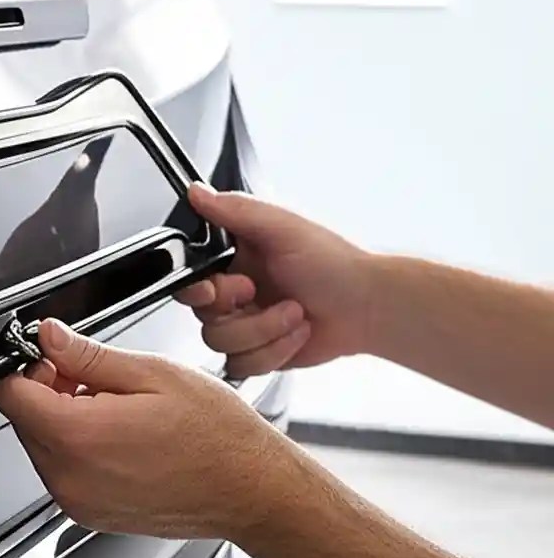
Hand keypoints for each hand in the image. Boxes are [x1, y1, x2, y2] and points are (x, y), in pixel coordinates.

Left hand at [0, 319, 306, 539]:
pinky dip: (79, 450)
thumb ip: (86, 354)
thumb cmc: (216, 436)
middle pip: (23, 420)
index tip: (56, 358)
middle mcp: (69, 477)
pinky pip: (62, 471)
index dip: (29, 367)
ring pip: (41, 445)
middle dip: (50, 393)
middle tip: (97, 380)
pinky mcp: (89, 515)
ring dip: (65, 421)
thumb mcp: (152, 373)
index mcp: (78, 437)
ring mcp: (77, 502)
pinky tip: (121, 438)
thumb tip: (48, 336)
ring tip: (118, 411)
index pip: (9, 394)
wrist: (251, 490)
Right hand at [176, 184, 375, 376]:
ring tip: (294, 314)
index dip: (197, 290)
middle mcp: (236, 292)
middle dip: (239, 312)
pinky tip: (296, 334)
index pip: (190, 279)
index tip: (216, 290)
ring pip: (221, 343)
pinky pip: (241, 364)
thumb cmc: (335, 264)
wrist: (369, 308)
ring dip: (263, 331)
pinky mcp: (259, 351)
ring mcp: (247, 324)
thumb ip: (234, 210)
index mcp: (235, 258)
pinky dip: (272, 352)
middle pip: (203, 315)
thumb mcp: (282, 227)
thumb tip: (196, 192)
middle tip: (260, 294)